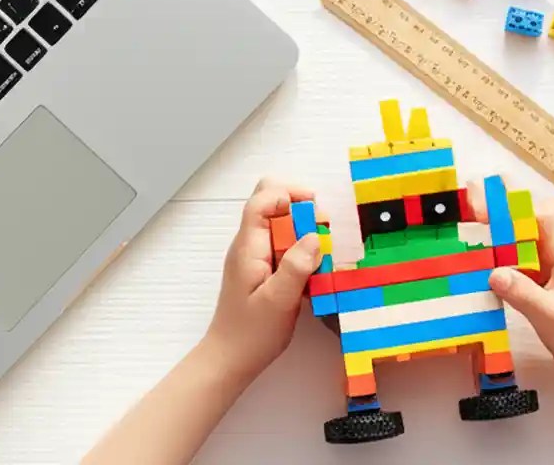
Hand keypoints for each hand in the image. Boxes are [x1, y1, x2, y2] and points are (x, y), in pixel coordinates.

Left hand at [202, 178, 321, 383]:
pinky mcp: (264, 269)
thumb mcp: (278, 301)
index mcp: (248, 246)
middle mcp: (250, 244)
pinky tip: (313, 273)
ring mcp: (256, 256)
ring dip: (305, 234)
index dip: (290, 194)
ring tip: (322, 258)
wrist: (230, 359)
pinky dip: (302, 252)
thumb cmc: (251, 334)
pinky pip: (285, 247)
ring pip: (282, 226)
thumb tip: (315, 236)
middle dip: (302, 212)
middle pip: (272, 205)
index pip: (263, 199)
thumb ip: (296, 267)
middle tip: (322, 236)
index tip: (316, 210)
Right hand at [475, 190, 553, 383]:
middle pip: (531, 221)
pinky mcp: (548, 288)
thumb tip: (492, 273)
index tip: (481, 213)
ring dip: (500, 242)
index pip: (542, 213)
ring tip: (468, 243)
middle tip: (469, 221)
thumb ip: (522, 293)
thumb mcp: (551, 315)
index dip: (512, 207)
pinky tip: (482, 274)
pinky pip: (523, 267)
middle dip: (502, 217)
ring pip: (524, 244)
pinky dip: (504, 265)